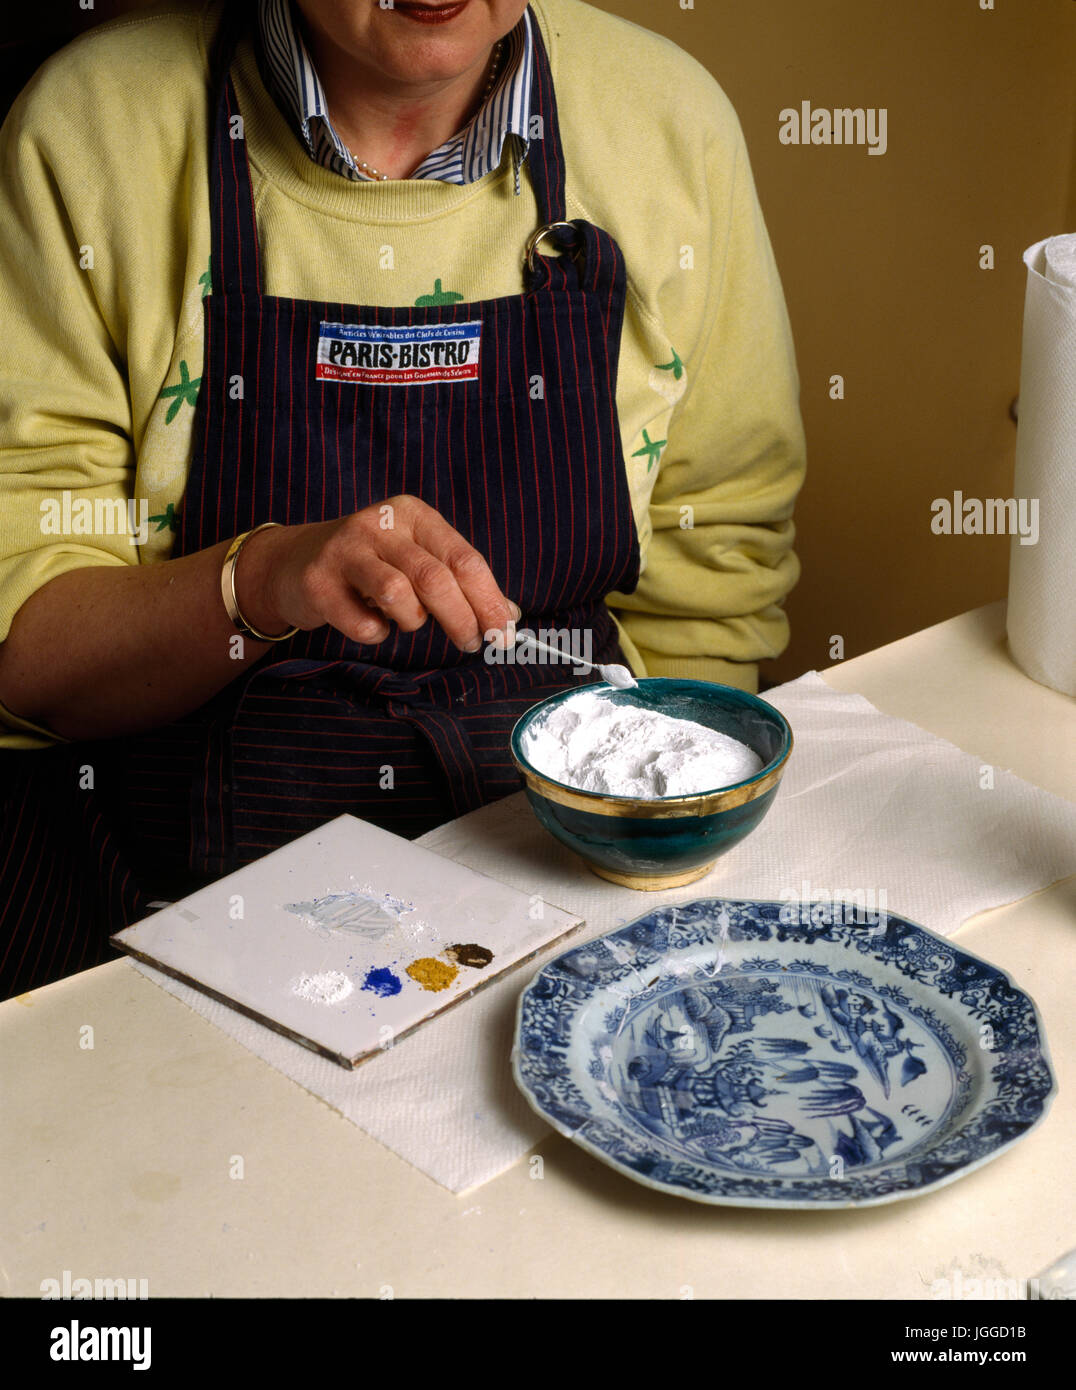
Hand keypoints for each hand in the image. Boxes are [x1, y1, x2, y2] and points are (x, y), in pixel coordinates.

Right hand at [235, 497, 518, 650]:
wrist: (293, 564)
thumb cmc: (370, 566)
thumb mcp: (416, 560)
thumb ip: (460, 583)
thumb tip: (509, 617)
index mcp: (413, 514)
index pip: (464, 559)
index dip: (489, 601)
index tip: (504, 634)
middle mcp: (380, 523)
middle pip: (435, 578)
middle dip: (462, 619)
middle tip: (471, 643)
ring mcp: (345, 550)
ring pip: (399, 595)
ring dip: (413, 621)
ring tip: (406, 621)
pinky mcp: (318, 581)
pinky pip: (363, 623)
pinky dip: (376, 634)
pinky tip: (371, 623)